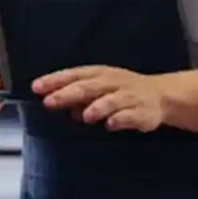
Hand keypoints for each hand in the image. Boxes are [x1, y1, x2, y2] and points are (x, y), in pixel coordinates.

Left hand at [34, 65, 166, 131]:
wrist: (160, 95)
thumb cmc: (121, 90)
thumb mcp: (97, 87)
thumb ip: (76, 95)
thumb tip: (58, 102)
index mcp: (99, 73)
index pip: (73, 74)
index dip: (55, 80)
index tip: (36, 87)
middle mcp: (112, 82)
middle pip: (88, 86)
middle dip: (68, 93)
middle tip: (49, 102)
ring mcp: (129, 96)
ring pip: (112, 100)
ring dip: (98, 107)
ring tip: (85, 115)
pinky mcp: (143, 111)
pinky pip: (131, 115)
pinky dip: (121, 119)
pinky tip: (111, 124)